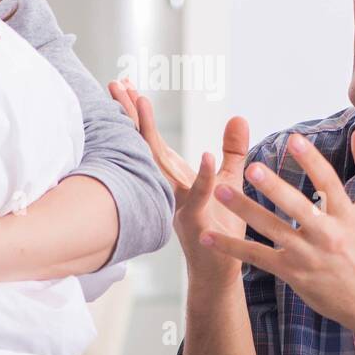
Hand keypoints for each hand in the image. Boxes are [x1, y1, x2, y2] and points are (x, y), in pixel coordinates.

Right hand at [108, 77, 249, 284]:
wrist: (219, 270)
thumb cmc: (221, 227)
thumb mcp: (230, 180)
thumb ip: (233, 149)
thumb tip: (238, 115)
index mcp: (174, 176)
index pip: (151, 139)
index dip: (139, 112)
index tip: (126, 86)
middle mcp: (170, 186)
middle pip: (145, 144)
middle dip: (130, 113)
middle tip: (116, 83)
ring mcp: (179, 203)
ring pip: (161, 163)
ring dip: (149, 132)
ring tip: (142, 101)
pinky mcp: (197, 221)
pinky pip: (200, 195)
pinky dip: (203, 175)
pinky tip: (205, 154)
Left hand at [202, 128, 354, 334]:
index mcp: (347, 216)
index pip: (328, 182)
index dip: (311, 160)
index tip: (293, 139)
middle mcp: (327, 235)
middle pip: (297, 207)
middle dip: (273, 187)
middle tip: (250, 167)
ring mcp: (307, 255)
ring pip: (271, 229)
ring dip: (244, 209)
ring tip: (220, 191)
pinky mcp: (291, 272)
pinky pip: (257, 256)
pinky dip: (232, 246)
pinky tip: (209, 236)